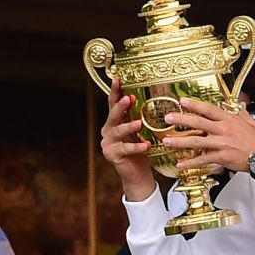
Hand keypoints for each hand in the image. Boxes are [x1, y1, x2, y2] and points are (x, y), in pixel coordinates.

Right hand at [100, 78, 158, 201]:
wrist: (138, 174)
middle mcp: (107, 131)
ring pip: (118, 132)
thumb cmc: (141, 150)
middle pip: (113, 115)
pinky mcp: (112, 155)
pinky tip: (146, 146)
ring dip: (129, 126)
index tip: (118, 79)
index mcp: (114, 122)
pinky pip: (125, 149)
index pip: (113, 103)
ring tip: (139, 123)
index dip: (115, 91)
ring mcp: (108, 143)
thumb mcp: (140, 131)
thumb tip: (145, 96)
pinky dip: (136, 147)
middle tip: (129, 98)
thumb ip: (138, 116)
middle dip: (120, 106)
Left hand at [159, 98, 254, 175]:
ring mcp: (221, 143)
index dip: (194, 105)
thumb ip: (242, 113)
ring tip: (167, 142)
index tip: (182, 101)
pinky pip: (203, 160)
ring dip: (180, 142)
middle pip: (198, 122)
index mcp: (229, 119)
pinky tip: (181, 165)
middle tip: (168, 118)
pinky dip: (191, 163)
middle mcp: (223, 129)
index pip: (209, 109)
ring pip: (197, 141)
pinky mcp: (221, 157)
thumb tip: (239, 104)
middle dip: (181, 119)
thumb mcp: (251, 122)